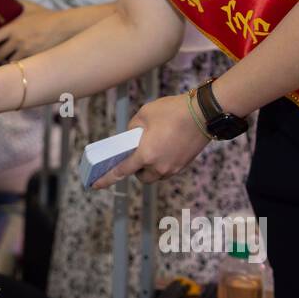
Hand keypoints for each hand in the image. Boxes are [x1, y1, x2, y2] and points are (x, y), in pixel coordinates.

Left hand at [0, 5, 60, 61]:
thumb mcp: (29, 6)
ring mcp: (26, 51)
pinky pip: (22, 65)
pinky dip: (19, 65)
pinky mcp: (34, 58)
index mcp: (13, 28)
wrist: (62, 26)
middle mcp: (17, 41)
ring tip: (9, 58)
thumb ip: (17, 4)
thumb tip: (7, 1)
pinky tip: (19, 62)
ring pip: (10, 61)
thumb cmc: (45, 16)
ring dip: (8, 60)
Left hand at [91, 93, 212, 189]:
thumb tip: (131, 137)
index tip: (95, 185)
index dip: (106, 179)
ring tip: (150, 150)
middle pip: (141, 177)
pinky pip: (167, 170)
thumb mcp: (144, 114)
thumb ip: (132, 128)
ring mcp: (173, 167)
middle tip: (134, 156)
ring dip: (149, 168)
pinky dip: (162, 163)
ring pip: (156, 175)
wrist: (203, 114)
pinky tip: (163, 149)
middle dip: (135, 170)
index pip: (121, 171)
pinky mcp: (184, 165)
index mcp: (145, 155)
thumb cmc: (172, 112)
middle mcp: (159, 166)